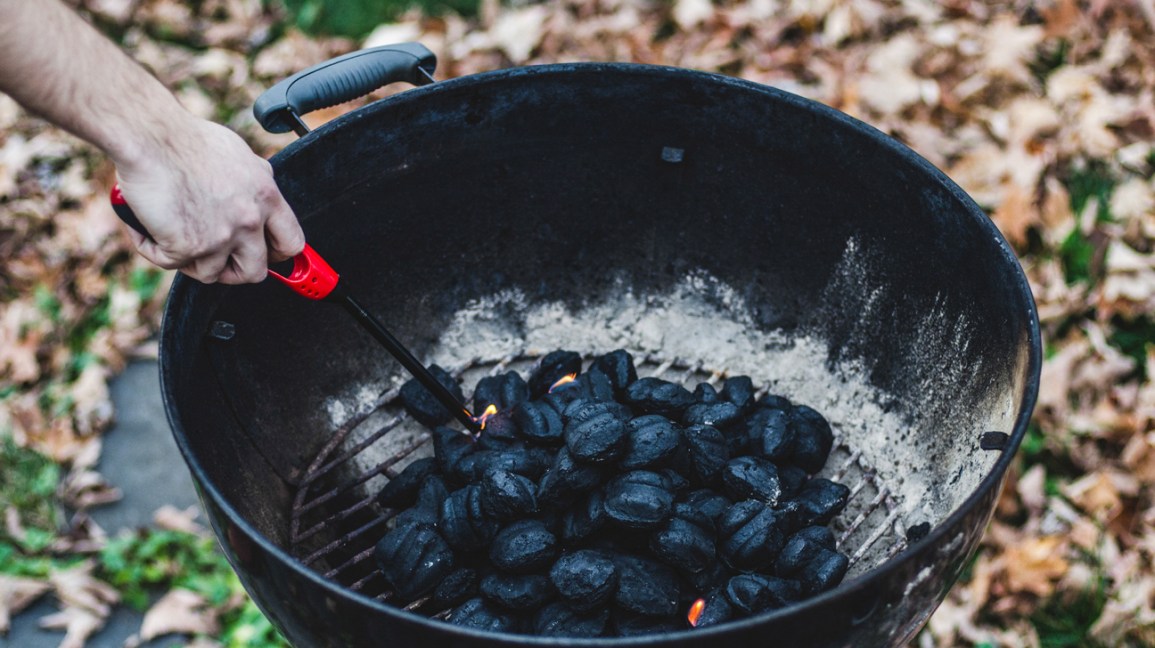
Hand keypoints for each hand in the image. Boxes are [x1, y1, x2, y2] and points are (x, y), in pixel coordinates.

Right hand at [113, 117, 304, 283]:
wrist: (151, 135)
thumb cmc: (187, 139)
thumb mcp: (240, 157)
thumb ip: (253, 186)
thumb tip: (255, 200)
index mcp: (265, 197)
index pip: (291, 243)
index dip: (276, 255)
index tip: (264, 255)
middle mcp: (249, 220)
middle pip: (255, 271)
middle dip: (234, 270)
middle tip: (215, 258)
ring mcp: (220, 237)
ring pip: (211, 274)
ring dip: (191, 261)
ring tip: (173, 236)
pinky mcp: (187, 246)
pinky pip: (171, 264)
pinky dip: (153, 248)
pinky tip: (145, 228)